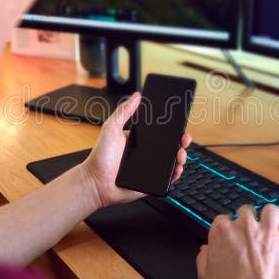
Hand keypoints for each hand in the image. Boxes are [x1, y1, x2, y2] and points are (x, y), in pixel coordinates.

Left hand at [80, 92, 192, 208]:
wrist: (95, 182)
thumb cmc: (100, 157)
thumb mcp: (111, 128)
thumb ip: (123, 111)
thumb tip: (136, 96)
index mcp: (139, 140)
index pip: (160, 132)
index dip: (172, 129)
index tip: (179, 124)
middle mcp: (146, 153)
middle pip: (170, 146)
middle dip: (181, 142)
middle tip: (184, 138)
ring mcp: (150, 168)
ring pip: (172, 162)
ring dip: (181, 157)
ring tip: (180, 154)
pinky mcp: (151, 182)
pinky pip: (167, 178)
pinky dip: (175, 174)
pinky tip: (176, 168)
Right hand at [196, 204, 278, 278]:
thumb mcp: (205, 278)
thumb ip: (203, 259)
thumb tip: (205, 250)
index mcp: (221, 232)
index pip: (222, 220)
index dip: (226, 231)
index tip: (229, 240)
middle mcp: (244, 225)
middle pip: (245, 212)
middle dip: (246, 222)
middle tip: (248, 238)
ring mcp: (266, 230)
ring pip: (269, 211)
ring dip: (268, 218)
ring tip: (267, 230)